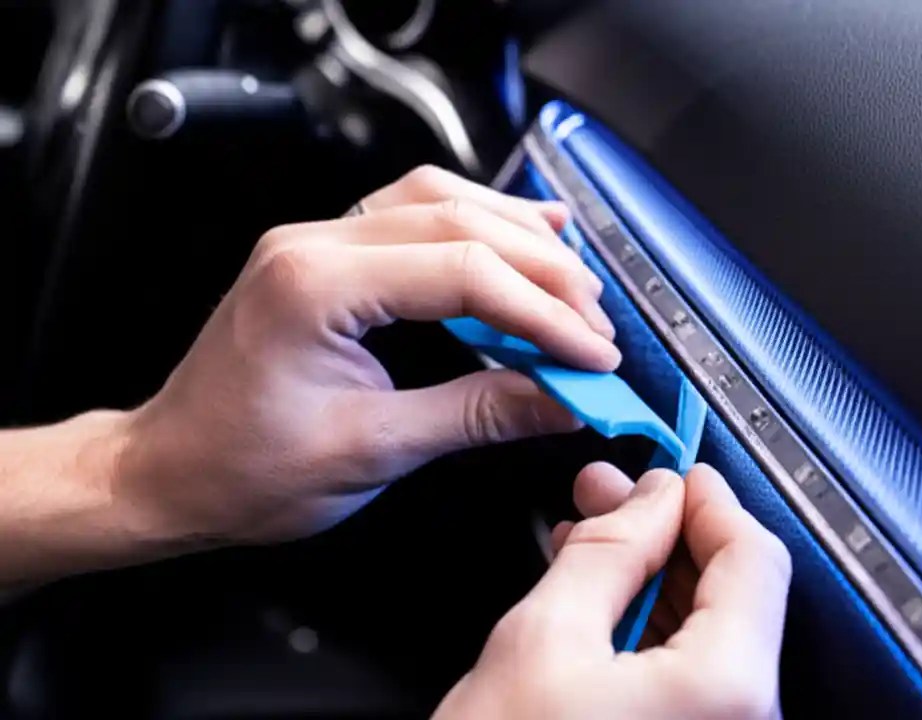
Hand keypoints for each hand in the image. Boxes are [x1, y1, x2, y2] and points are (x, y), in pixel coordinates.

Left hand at [115, 165, 619, 549]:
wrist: (166, 473)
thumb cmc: (241, 471)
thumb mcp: (372, 452)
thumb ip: (477, 414)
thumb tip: (562, 400)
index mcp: (316, 286)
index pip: (463, 271)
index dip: (543, 312)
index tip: (592, 351)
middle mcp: (314, 242)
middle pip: (460, 220)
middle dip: (543, 269)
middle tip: (596, 321)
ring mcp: (317, 240)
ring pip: (439, 198)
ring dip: (516, 233)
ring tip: (575, 274)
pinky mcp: (326, 255)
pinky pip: (413, 213)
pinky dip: (476, 225)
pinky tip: (516, 239)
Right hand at [433, 463, 791, 719]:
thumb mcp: (544, 640)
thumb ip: (610, 553)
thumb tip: (649, 498)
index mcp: (727, 688)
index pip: (755, 558)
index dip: (710, 499)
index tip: (672, 469)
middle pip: (737, 595)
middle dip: (671, 534)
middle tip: (610, 496)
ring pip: (710, 634)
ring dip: (654, 578)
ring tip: (588, 541)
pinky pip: (689, 676)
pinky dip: (649, 630)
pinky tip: (597, 603)